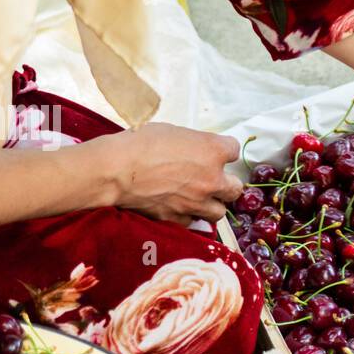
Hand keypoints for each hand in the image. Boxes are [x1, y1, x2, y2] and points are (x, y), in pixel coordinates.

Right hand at [96, 123, 242, 225]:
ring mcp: (197, 202)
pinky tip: (179, 208)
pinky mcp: (179, 218)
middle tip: (213, 180)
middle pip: (236, 188)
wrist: (117, 170)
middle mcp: (212, 179)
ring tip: (199, 199)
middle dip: (226, 184)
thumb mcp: (172, 132)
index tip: (216, 152)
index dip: (224, 151)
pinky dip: (187, 216)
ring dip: (212, 205)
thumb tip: (196, 151)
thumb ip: (193, 144)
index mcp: (213, 151)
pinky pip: (192, 222)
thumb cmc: (140, 143)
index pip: (235, 150)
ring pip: (219, 212)